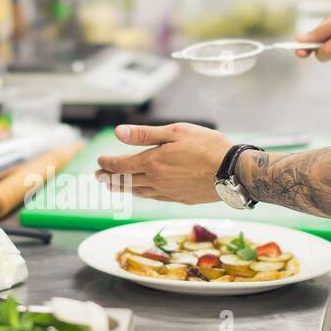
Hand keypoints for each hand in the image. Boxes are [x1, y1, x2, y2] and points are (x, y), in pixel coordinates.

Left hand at [96, 122, 231, 203]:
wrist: (233, 172)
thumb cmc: (208, 146)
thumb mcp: (176, 131)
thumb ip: (145, 134)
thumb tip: (118, 133)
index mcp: (153, 161)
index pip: (121, 164)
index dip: (107, 163)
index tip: (99, 160)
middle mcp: (156, 180)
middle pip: (125, 180)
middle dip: (109, 177)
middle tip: (97, 176)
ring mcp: (167, 192)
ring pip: (137, 191)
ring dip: (122, 188)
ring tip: (112, 185)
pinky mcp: (178, 199)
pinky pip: (153, 197)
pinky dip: (140, 194)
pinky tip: (140, 192)